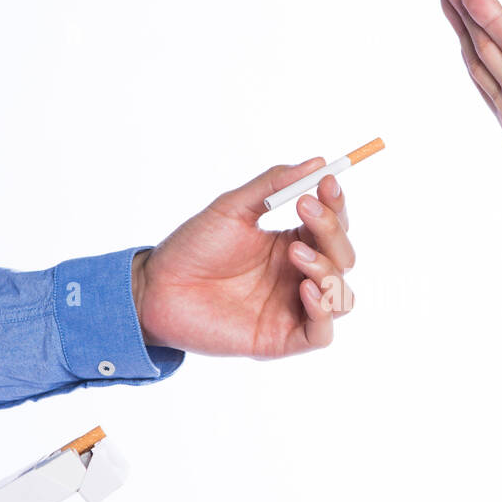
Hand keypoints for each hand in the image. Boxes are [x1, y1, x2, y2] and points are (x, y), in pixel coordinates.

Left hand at [133, 161, 356, 357]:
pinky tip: (305, 288)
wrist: (158, 287)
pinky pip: (322, 332)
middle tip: (304, 211)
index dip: (336, 204)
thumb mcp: (233, 208)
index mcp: (293, 244)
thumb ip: (273, 186)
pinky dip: (323, 310)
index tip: (327, 181)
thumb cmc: (193, 249)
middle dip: (332, 232)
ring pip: (341, 296)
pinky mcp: (282, 339)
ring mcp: (293, 309)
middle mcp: (298, 277)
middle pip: (343, 258)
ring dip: (329, 270)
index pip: (333, 226)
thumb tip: (316, 162)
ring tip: (296, 253)